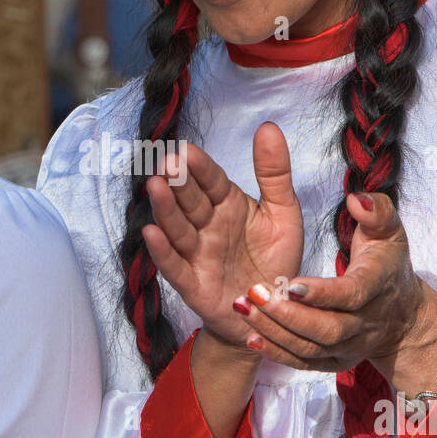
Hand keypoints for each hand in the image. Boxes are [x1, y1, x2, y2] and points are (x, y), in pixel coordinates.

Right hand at [142, 122, 304, 346]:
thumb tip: (269, 126)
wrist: (275, 311)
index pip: (211, 181)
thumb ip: (275, 172)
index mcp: (228, 205)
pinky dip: (162, 251)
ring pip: (178, 228)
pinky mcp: (193, 284)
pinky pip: (175, 266)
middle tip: (169, 163)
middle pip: (190, 201)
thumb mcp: (283, 212)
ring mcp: (198, 254)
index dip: (200, 167)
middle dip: (179, 182)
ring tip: (155, 187)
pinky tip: (152, 233)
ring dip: (165, 209)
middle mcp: (208, 226)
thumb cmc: (276, 259)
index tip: (187, 150)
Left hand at [234, 190, 436, 386]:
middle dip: (288, 315)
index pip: (351, 295)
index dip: (321, 293)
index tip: (289, 283)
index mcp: (377, 286)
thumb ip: (377, 211)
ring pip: (311, 349)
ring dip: (275, 332)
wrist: (401, 315)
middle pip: (327, 329)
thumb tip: (359, 199)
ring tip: (244, 308)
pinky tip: (252, 337)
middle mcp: (366, 324)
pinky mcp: (336, 362)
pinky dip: (278, 354)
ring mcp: (351, 347)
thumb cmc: (387, 264)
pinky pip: (305, 364)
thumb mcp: (389, 231)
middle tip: (255, 292)